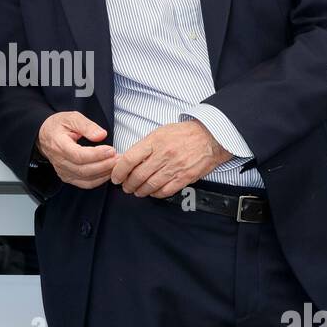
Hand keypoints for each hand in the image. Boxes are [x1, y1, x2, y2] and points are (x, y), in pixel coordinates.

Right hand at [36, 112, 117, 188]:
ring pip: (86, 179)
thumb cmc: (58, 126)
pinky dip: (99, 180)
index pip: (79, 155)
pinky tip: (108, 172)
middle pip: (84, 169)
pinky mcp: (67, 177)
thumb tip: (101, 135)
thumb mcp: (72, 118)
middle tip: (119, 158)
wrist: (45, 136)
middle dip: (104, 165)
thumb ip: (87, 126)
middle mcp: (59, 161)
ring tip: (117, 164)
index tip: (111, 150)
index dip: (97, 155)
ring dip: (104, 173)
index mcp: (59, 145)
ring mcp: (63, 171)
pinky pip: (85, 183)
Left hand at [109, 120, 232, 197]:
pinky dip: (155, 194)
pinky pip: (165, 191)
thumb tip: (127, 159)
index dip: (119, 171)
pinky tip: (152, 192)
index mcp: (155, 141)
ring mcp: (174, 167)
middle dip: (128, 184)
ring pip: (150, 185)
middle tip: (125, 186)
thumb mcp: (161, 132)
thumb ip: (144, 146)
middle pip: (138, 175)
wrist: (210, 137)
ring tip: (137, 191)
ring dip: (140, 191)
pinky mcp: (184, 178)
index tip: (115, 176)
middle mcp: (164, 155)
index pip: (130, 159)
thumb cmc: (184, 134)